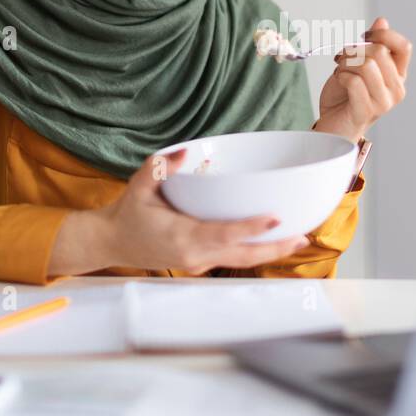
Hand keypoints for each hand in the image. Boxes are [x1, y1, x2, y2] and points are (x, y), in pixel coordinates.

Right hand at [47, 148, 309, 276]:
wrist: (112, 244)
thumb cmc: (127, 214)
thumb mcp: (139, 185)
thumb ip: (160, 168)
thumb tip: (184, 152)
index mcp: (181, 237)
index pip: (223, 234)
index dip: (250, 228)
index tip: (275, 219)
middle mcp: (195, 255)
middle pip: (242, 255)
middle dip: (274, 248)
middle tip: (303, 236)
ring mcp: (199, 263)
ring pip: (241, 260)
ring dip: (270, 252)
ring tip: (299, 239)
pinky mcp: (201, 264)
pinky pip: (233, 259)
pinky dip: (255, 251)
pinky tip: (274, 241)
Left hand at [312, 16, 411, 143]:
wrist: (332, 125)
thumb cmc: (345, 95)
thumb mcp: (358, 63)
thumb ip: (372, 44)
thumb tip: (382, 20)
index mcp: (398, 75)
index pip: (404, 46)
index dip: (383, 34)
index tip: (365, 35)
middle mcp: (396, 89)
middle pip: (379, 52)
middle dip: (354, 49)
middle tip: (342, 57)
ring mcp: (384, 102)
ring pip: (366, 65)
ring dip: (345, 64)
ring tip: (340, 71)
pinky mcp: (368, 111)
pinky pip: (354, 81)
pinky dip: (341, 76)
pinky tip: (339, 81)